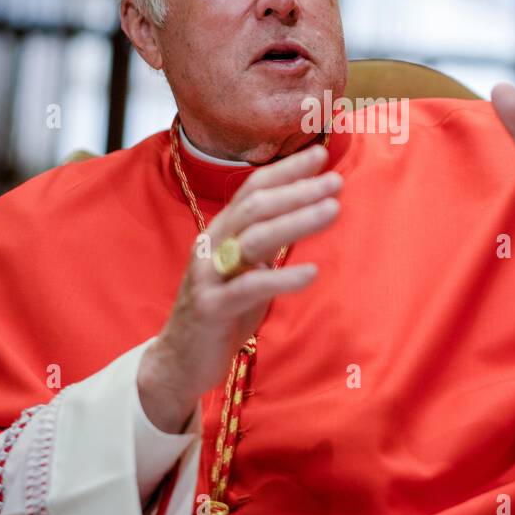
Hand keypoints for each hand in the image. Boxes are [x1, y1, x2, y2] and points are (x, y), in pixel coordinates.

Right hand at [138, 144, 341, 432]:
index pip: (253, 189)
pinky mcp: (212, 307)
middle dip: (298, 189)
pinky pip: (249, 287)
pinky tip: (311, 273)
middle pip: (257, 206)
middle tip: (335, 180)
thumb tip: (306, 215)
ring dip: (297, 220)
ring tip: (333, 210)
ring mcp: (210, 275)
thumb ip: (268, 245)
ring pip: (255, 237)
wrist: (179, 360)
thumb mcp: (247, 270)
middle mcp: (213, 245)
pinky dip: (282, 278)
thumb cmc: (222, 312)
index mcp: (222, 232)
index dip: (286, 170)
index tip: (320, 155)